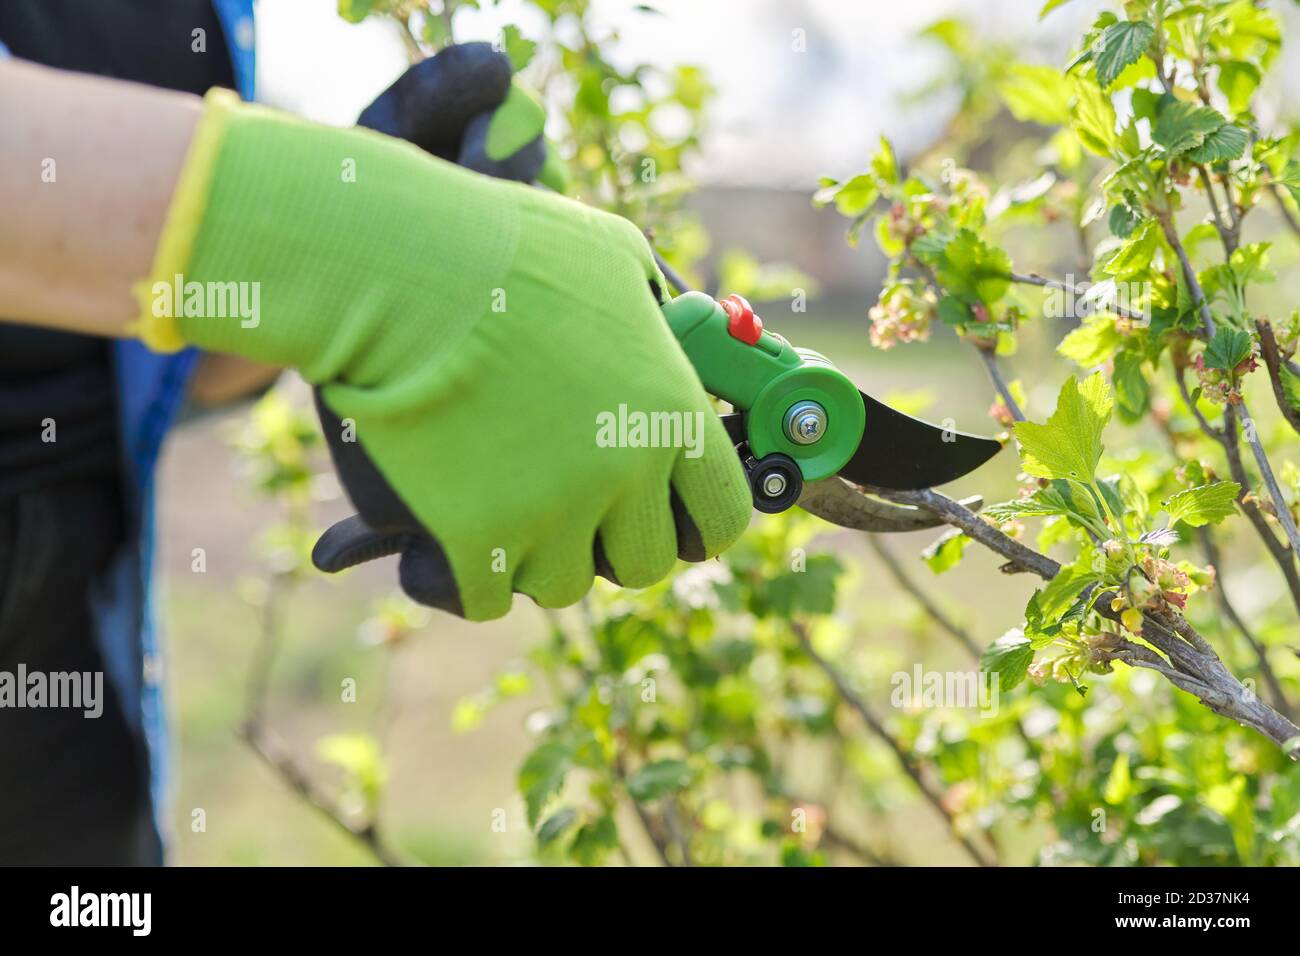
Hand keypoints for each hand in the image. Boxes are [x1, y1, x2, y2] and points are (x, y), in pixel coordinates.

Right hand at [144, 87, 751, 619]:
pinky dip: (470, 575)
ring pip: (562, 585)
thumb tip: (663, 316)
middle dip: (611, 543)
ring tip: (504, 503)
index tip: (671, 517)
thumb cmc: (507, 247)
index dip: (699, 522)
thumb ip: (651, 305)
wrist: (402, 270)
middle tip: (574, 509)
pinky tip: (454, 535)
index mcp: (670, 414)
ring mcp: (552, 514)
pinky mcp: (478, 541)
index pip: (723, 514)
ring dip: (537, 556)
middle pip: (643, 564)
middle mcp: (624, 474)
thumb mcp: (612, 256)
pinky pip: (486, 597)